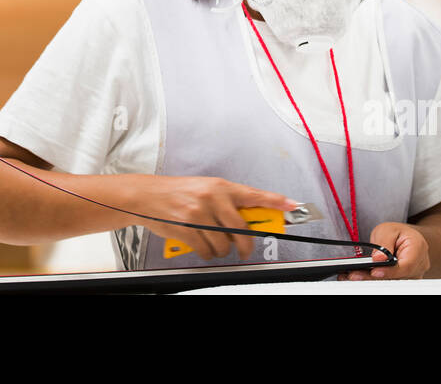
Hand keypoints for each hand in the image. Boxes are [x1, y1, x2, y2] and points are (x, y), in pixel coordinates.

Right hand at [126, 176, 302, 260]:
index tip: (293, 206)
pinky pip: (206, 251)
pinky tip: (200, 245)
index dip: (276, 201)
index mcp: (220, 186)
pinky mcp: (187, 229)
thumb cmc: (178, 193)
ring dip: (221, 251)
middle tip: (244, 250)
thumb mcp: (205, 189)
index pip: (254, 194)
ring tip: (212, 243)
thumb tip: (250, 220)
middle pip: (241, 230)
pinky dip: (206, 254)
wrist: (147, 196)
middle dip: (245, 246)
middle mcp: (212, 198)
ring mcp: (199, 214)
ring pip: (224, 244)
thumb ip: (227, 202)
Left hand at [346, 221, 429, 279]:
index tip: (374, 271)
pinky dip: (375, 281)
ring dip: (372, 281)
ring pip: (393, 282)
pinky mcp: (403, 281)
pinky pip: (390, 283)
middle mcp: (419, 266)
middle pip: (398, 277)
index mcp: (418, 249)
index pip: (406, 265)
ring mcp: (413, 276)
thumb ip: (384, 242)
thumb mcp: (388, 230)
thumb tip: (378, 259)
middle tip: (355, 275)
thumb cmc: (398, 233)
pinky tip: (360, 277)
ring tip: (352, 276)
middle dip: (375, 278)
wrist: (407, 239)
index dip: (390, 271)